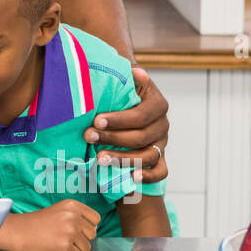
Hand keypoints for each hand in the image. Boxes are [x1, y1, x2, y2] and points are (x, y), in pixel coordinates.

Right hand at [1, 200, 99, 250]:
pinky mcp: (64, 247)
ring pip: (86, 248)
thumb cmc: (35, 224)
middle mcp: (72, 217)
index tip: (76, 230)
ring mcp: (69, 232)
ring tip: (58, 244)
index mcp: (72, 205)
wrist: (16, 232)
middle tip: (63, 238)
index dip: (87, 227)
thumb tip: (94, 231)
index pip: (95, 219)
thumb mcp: (58, 211)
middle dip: (80, 239)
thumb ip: (76, 217)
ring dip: (74, 249)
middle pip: (92, 235)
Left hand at [83, 66, 168, 181]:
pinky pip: (161, 171)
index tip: (96, 120)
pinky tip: (131, 177)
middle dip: (112, 138)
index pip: (140, 116)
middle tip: (88, 137)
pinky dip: (148, 176)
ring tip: (100, 159)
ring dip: (123, 159)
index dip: (118, 120)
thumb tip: (134, 72)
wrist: (132, 99)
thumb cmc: (124, 90)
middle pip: (140, 137)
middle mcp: (162, 124)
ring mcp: (162, 142)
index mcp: (158, 104)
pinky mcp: (160, 157)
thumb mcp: (127, 79)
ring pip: (148, 156)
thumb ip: (130, 77)